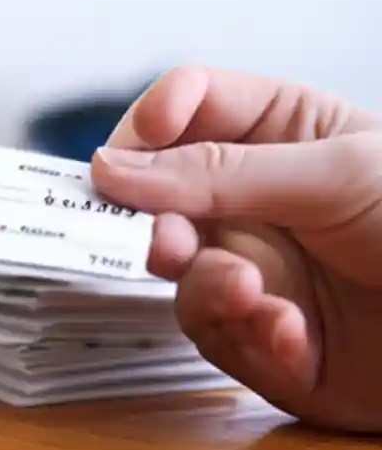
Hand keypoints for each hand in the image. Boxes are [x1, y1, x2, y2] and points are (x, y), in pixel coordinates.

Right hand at [92, 66, 381, 431]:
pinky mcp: (264, 341)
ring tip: (255, 297)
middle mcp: (257, 204)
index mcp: (281, 136)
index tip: (124, 159)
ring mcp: (257, 271)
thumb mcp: (335, 176)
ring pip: (181, 276)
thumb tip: (113, 169)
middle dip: (164, 225)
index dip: (149, 126)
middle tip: (176, 247)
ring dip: (211, 288)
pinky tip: (294, 335)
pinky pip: (219, 338)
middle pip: (162, 200)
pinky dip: (250, 338)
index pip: (187, 108)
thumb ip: (218, 174)